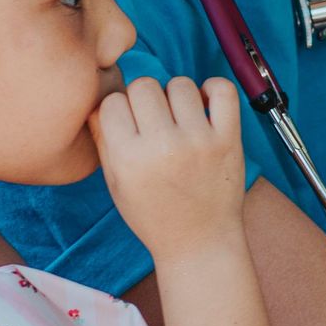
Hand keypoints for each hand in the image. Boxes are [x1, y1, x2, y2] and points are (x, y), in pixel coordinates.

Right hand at [91, 76, 245, 261]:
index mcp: (129, 159)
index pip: (112, 102)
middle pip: (144, 86)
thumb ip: (104, 141)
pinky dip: (212, 88)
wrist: (198, 241)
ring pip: (179, 84)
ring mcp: (198, 141)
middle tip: (154, 118)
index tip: (129, 122)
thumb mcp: (117, 183)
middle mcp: (163, 146)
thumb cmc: (153, 214)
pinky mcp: (228, 139)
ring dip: (176, 94)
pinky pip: (222, 90)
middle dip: (144, 97)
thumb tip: (98, 101)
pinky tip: (204, 103)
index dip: (119, 108)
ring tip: (179, 116)